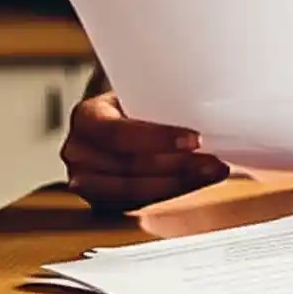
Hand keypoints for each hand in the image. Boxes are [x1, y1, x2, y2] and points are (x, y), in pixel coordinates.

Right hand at [61, 91, 229, 212]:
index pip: (117, 133)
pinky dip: (174, 192)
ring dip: (181, 182)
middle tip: (213, 160)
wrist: (115, 119)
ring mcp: (87, 182)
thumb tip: (210, 100)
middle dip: (177, 165)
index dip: (158, 139)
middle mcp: (79, 152)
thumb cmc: (131, 102)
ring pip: (136, 191)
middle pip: (129, 167)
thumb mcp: (138, 90)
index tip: (195, 139)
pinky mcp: (103, 202)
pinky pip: (140, 203)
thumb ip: (162, 96)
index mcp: (85, 117)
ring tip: (213, 171)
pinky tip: (199, 180)